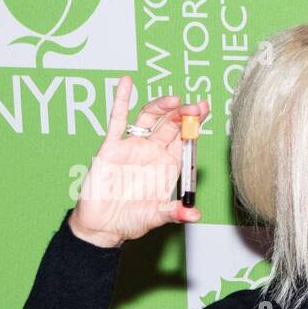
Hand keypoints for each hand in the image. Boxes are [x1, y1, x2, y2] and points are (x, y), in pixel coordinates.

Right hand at [69, 75, 210, 247]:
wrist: (102, 226)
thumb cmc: (131, 220)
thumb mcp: (156, 217)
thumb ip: (174, 213)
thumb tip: (194, 215)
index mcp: (169, 166)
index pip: (186, 140)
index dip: (195, 125)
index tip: (204, 110)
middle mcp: (153, 153)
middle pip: (171, 126)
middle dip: (184, 115)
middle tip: (194, 107)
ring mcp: (133, 148)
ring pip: (149, 120)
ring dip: (161, 107)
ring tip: (173, 100)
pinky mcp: (111, 147)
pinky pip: (117, 120)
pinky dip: (120, 100)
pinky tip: (126, 82)